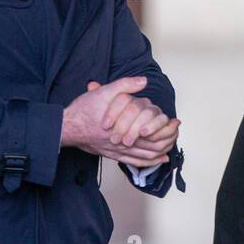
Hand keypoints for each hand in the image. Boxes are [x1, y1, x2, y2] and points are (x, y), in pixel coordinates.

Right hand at [60, 77, 175, 167]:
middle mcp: (122, 142)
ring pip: (145, 156)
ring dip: (161, 151)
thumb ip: (124, 85)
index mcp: (123, 126)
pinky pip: (134, 162)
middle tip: (177, 132)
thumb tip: (143, 81)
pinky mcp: (112, 155)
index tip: (175, 122)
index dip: (166, 127)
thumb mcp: (104, 92)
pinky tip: (159, 159)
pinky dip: (149, 162)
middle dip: (167, 139)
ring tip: (172, 145)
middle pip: (152, 145)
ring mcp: (117, 151)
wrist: (66, 127)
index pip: (152, 131)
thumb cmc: (84, 111)